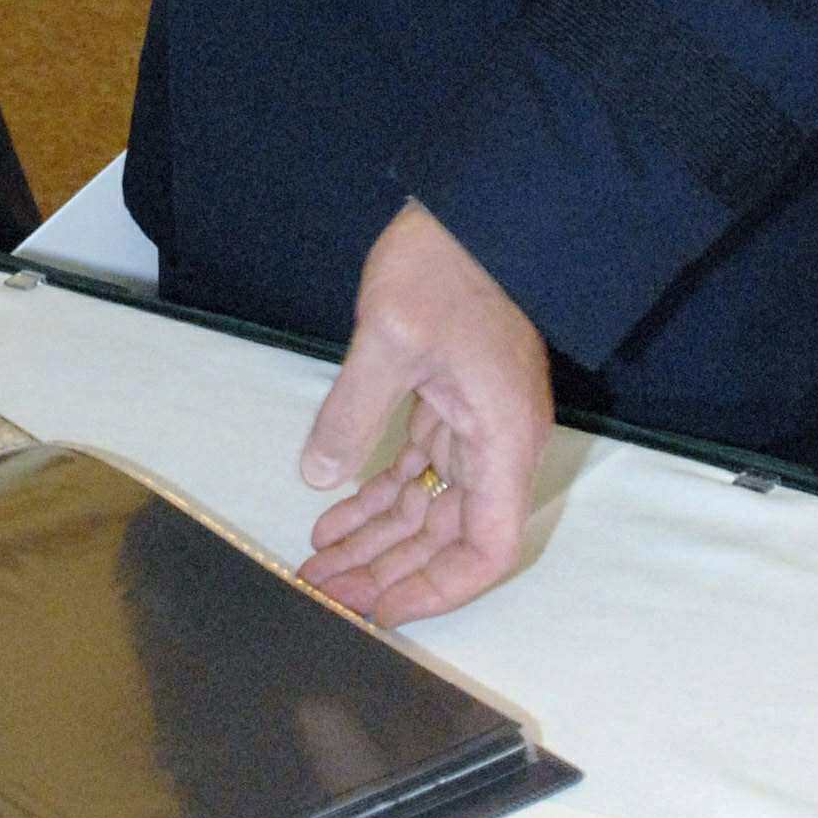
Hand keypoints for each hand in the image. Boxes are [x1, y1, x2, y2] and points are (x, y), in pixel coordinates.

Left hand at [294, 198, 552, 625]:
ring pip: (428, 506)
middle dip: (386, 570)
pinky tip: (333, 511)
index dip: (437, 589)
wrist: (474, 208)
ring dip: (376, 538)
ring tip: (317, 565)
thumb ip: (352, 413)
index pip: (484, 546)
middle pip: (447, 536)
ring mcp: (474, 424)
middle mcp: (496, 443)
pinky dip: (376, 493)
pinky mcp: (450, 403)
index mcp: (500, 437)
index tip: (381, 609)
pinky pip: (417, 468)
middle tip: (323, 593)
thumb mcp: (390, 339)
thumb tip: (319, 479)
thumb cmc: (448, 265)